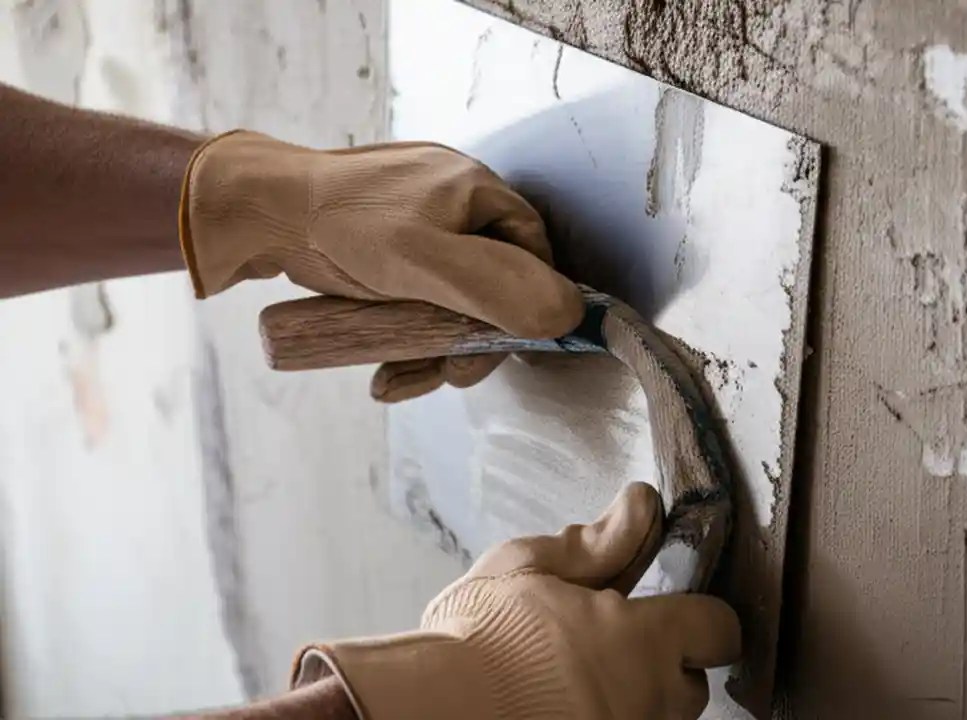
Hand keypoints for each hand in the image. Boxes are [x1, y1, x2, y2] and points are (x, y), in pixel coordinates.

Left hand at [179, 130, 583, 399]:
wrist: (253, 212)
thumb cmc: (340, 229)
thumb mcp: (427, 264)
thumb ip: (500, 289)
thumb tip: (569, 316)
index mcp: (477, 190)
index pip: (532, 256)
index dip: (525, 308)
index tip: (496, 350)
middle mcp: (454, 199)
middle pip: (491, 283)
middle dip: (468, 339)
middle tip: (446, 375)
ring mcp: (417, 220)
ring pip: (450, 296)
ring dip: (430, 346)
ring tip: (396, 380)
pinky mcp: (384, 241)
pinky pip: (415, 293)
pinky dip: (404, 331)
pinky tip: (382, 366)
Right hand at [291, 483, 741, 718]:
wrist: (436, 711)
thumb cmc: (478, 640)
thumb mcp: (530, 566)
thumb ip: (597, 541)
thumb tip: (641, 505)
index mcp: (646, 641)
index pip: (718, 628)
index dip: (699, 616)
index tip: (669, 609)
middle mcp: (652, 700)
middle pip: (692, 682)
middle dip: (665, 663)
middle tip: (609, 645)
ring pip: (658, 715)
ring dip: (635, 695)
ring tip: (577, 679)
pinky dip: (606, 716)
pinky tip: (561, 706)